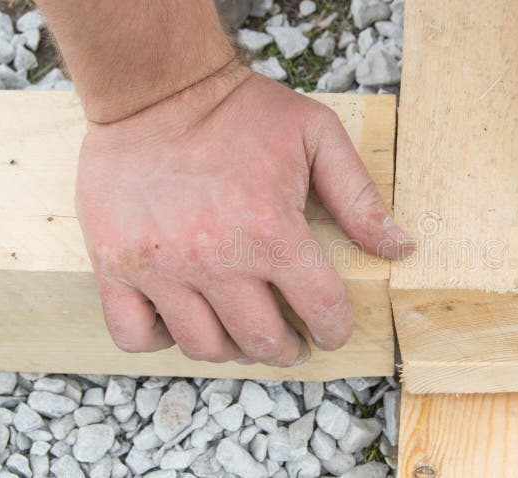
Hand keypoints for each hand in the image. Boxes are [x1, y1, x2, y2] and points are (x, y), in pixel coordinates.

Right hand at [77, 66, 409, 365]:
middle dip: (288, 349)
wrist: (156, 90)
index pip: (321, 309)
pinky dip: (161, 340)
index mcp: (270, 231)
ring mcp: (161, 267)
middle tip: (292, 341)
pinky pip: (136, 335)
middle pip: (263, 341)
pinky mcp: (116, 265)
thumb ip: (360, 197)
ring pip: (204, 347)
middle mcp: (215, 259)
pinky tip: (183, 319)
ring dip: (233, 350)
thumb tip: (401, 247)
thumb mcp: (316, 136)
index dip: (336, 329)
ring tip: (243, 334)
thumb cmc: (240, 111)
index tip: (333, 330)